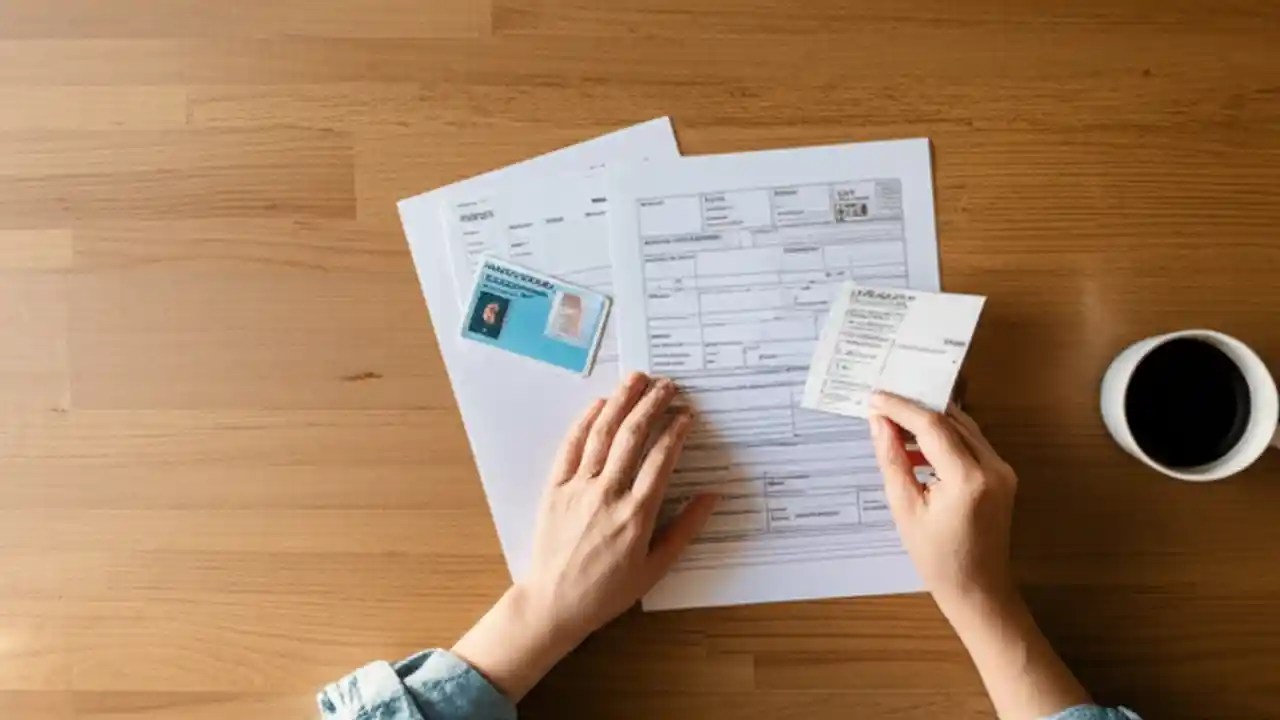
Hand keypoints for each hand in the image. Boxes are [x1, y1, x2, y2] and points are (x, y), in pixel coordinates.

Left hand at [522, 371, 717, 640]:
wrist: (554, 603)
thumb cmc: (608, 590)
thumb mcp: (656, 567)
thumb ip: (685, 528)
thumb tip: (712, 496)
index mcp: (637, 515)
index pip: (660, 459)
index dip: (675, 431)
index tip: (686, 414)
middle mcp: (607, 495)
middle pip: (632, 437)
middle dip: (652, 405)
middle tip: (667, 385)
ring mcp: (578, 489)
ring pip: (601, 434)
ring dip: (621, 402)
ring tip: (636, 379)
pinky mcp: (554, 489)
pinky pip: (570, 447)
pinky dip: (585, 422)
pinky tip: (599, 404)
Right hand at [868, 392, 1017, 615]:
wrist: (979, 589)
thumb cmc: (936, 559)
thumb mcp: (905, 509)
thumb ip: (892, 460)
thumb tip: (878, 422)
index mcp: (968, 479)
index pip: (932, 426)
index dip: (901, 408)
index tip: (874, 398)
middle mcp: (993, 467)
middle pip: (951, 419)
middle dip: (915, 408)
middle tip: (881, 403)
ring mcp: (1003, 469)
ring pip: (963, 426)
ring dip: (930, 420)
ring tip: (893, 421)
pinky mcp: (1003, 474)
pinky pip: (971, 442)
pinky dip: (944, 436)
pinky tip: (917, 443)